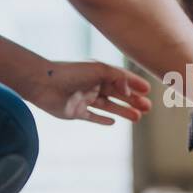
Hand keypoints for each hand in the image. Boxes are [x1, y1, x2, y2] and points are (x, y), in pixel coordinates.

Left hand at [28, 61, 152, 124]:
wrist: (44, 83)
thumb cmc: (71, 72)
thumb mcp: (99, 70)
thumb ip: (118, 78)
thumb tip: (130, 92)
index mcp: (99, 72)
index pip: (122, 78)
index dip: (135, 84)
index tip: (148, 90)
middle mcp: (93, 85)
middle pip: (118, 94)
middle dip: (133, 101)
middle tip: (148, 108)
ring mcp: (85, 99)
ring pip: (109, 106)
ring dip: (123, 111)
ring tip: (138, 117)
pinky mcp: (76, 111)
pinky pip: (93, 116)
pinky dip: (102, 119)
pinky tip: (114, 122)